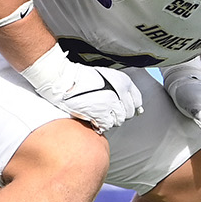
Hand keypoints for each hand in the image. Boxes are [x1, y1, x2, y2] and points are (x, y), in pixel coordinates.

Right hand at [20, 46, 140, 131]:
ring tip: (99, 114)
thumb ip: (122, 90)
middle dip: (119, 114)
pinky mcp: (99, 112)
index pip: (137, 101)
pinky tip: (95, 118)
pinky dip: (102, 124)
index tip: (122, 108)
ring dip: (110, 120)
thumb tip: (137, 108)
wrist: (63, 79)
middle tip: (107, 111)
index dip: (129, 106)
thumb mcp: (108, 77)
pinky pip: (107, 124)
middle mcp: (121, 92)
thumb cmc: (82, 78)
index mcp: (124, 82)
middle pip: (128, 113)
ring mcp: (110, 103)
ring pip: (119, 120)